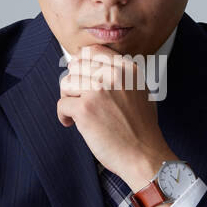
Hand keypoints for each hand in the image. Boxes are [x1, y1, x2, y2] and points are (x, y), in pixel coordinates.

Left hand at [57, 45, 173, 185]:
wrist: (144, 155)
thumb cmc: (141, 129)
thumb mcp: (140, 92)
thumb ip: (120, 77)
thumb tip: (92, 68)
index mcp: (127, 68)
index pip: (93, 51)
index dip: (82, 63)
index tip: (79, 75)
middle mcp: (112, 75)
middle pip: (76, 66)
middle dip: (74, 83)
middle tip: (77, 98)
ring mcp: (98, 90)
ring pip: (66, 83)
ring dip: (68, 99)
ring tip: (76, 113)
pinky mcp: (85, 108)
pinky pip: (62, 104)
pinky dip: (64, 116)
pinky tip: (72, 123)